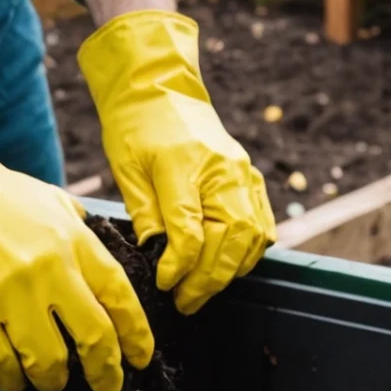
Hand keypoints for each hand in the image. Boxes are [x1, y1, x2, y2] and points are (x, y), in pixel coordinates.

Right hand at [0, 85, 153, 390]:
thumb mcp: (51, 202)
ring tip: (50, 382)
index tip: (140, 358)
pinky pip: (1, 364)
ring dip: (53, 381)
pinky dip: (11, 381)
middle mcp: (50, 271)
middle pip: (94, 338)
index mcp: (75, 243)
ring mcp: (12, 295)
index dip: (136, 335)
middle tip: (106, 387)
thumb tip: (97, 263)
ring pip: (49, 362)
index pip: (120, 297)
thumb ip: (80, 232)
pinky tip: (12, 381)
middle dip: (105, 372)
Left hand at [79, 10, 274, 314]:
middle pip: (229, 239)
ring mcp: (244, 174)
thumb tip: (158, 255)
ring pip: (252, 237)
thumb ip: (145, 214)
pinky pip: (263, 225)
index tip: (164, 283)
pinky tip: (227, 268)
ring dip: (229, 272)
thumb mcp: (127, 170)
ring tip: (201, 291)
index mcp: (185, 165)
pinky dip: (249, 253)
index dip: (179, 266)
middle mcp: (223, 170)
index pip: (191, 231)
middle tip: (185, 301)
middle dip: (208, 279)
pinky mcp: (252, 179)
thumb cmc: (137, 128)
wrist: (161, 88)